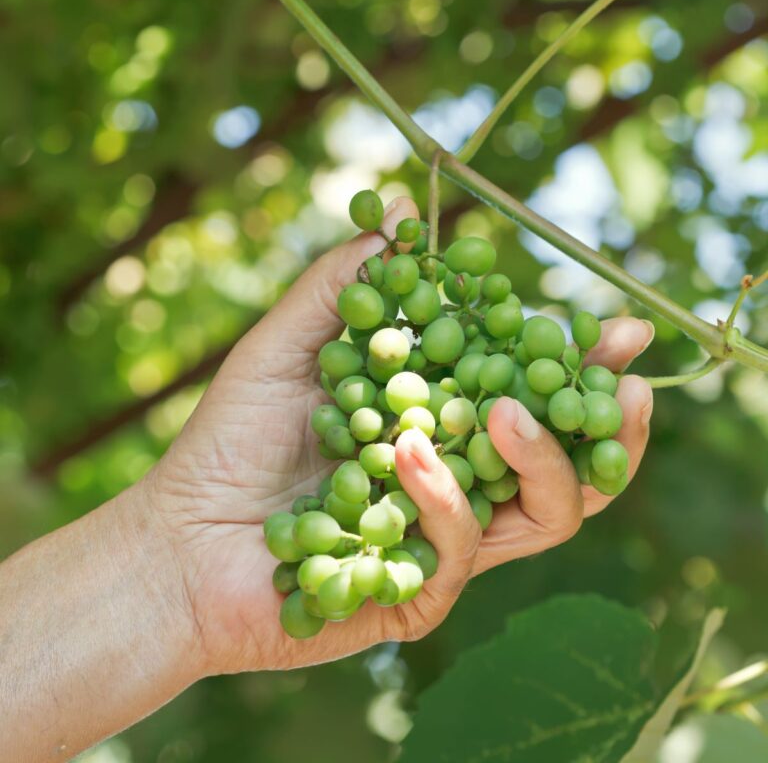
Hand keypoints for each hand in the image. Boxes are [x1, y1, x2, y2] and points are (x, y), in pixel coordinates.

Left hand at [142, 197, 653, 675]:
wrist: (182, 536)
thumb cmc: (234, 440)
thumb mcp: (291, 344)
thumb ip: (346, 282)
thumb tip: (398, 205)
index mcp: (443, 426)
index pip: (531, 395)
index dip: (578, 365)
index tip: (616, 328)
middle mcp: (459, 483)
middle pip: (567, 464)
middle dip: (605, 422)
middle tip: (619, 377)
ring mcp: (447, 542)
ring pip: (547, 515)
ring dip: (542, 456)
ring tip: (504, 408)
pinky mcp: (422, 594)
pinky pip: (464, 548)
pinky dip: (444, 496)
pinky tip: (410, 451)